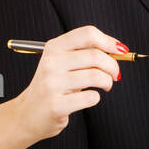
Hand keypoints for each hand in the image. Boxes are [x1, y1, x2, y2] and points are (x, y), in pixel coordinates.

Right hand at [15, 25, 122, 140]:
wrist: (28, 115)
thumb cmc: (52, 87)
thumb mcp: (61, 63)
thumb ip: (84, 53)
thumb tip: (116, 49)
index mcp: (53, 47)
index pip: (87, 34)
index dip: (109, 41)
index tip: (120, 50)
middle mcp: (51, 63)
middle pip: (96, 56)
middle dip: (113, 66)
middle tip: (115, 74)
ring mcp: (52, 84)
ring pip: (96, 76)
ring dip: (108, 82)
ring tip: (105, 86)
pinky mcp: (56, 105)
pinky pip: (90, 97)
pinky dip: (96, 98)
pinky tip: (88, 98)